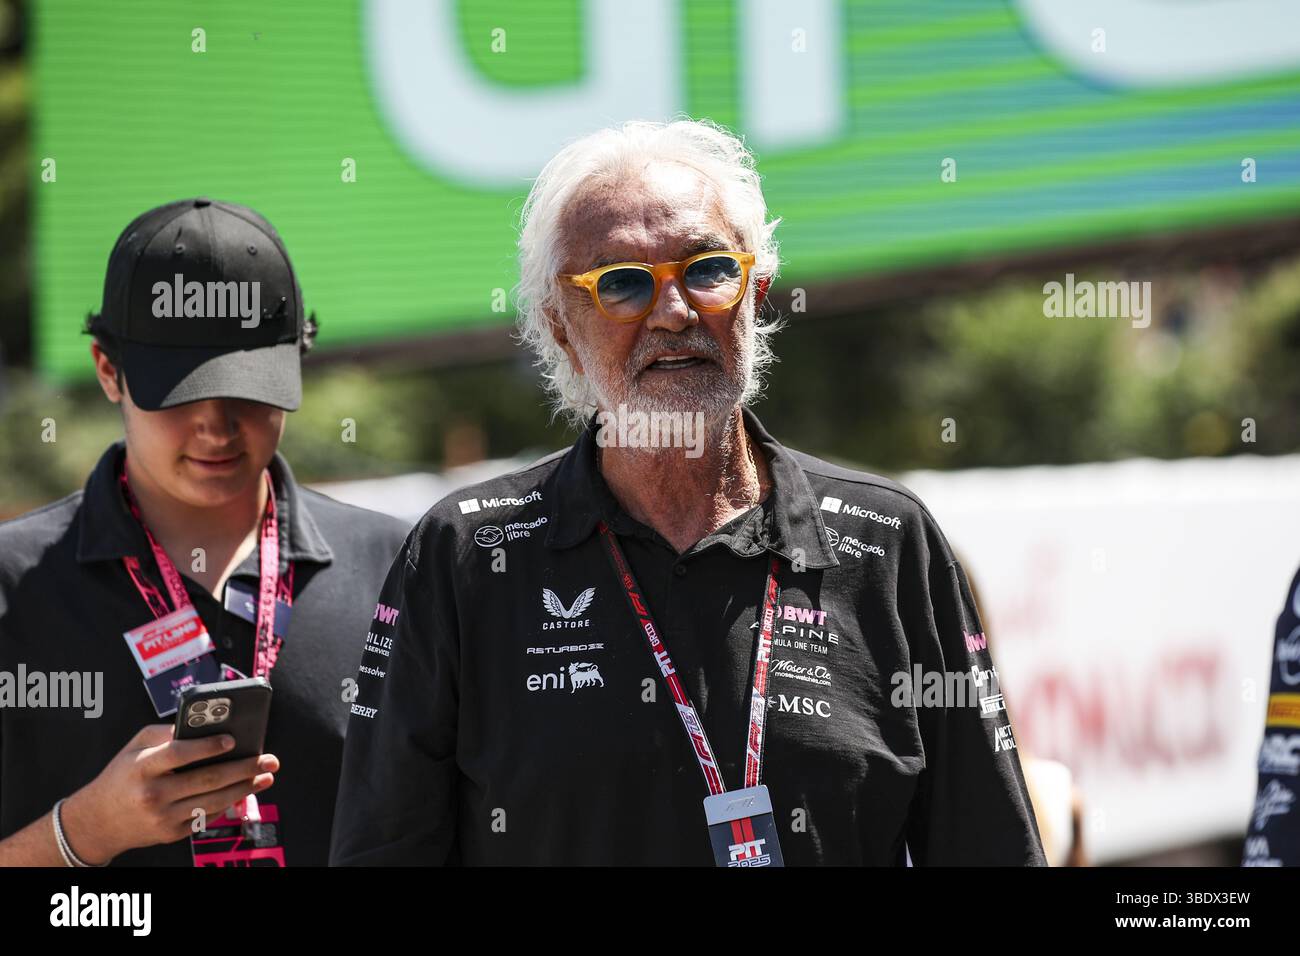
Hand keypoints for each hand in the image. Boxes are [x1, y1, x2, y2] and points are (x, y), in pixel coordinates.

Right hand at [59, 724, 278, 863]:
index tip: (233, 740)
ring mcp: (162, 817)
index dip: (208, 747)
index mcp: (142, 767)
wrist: (97, 822)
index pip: (179, 754)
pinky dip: (227, 803)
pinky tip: (244, 792)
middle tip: (269, 759)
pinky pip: (206, 817)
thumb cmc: (122, 776)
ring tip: (265, 776)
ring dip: (245, 788)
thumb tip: (207, 726)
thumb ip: (168, 734)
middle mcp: (152, 794)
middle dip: (243, 769)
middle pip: (206, 780)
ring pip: (213, 801)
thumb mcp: (135, 747)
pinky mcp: (171, 834)